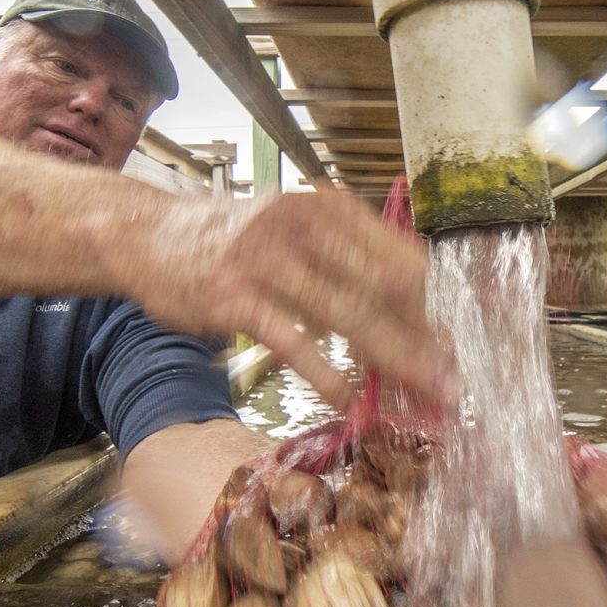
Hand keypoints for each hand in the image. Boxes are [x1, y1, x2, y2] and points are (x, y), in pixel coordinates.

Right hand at [124, 190, 450, 409]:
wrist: (145, 232)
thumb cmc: (230, 240)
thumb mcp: (292, 231)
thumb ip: (343, 262)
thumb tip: (407, 308)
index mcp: (327, 210)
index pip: (399, 258)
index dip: (436, 305)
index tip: (461, 344)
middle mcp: (303, 225)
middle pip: (384, 287)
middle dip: (425, 340)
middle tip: (453, 381)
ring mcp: (267, 258)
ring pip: (347, 313)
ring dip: (390, 359)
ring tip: (421, 393)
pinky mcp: (232, 295)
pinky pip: (291, 339)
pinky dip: (324, 370)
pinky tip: (346, 397)